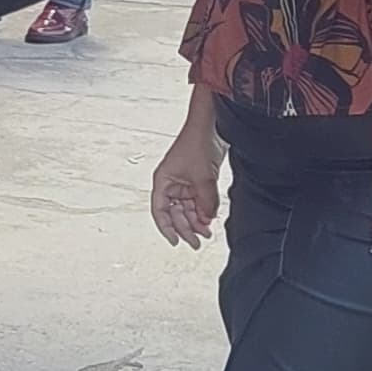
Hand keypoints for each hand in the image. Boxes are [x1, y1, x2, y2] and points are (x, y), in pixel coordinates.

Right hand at [151, 123, 223, 247]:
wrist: (211, 126)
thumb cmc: (197, 144)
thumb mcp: (202, 177)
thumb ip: (205, 201)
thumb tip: (208, 220)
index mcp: (163, 181)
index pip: (160, 211)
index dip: (166, 228)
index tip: (176, 242)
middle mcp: (171, 184)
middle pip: (176, 213)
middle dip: (186, 228)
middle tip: (197, 243)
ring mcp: (185, 183)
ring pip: (188, 209)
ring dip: (197, 221)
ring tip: (207, 233)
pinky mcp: (198, 180)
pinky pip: (198, 201)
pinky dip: (204, 211)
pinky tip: (210, 219)